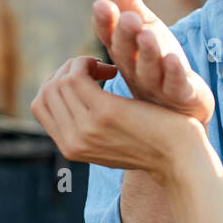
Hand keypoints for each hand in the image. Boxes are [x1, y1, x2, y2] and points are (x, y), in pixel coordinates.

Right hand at [30, 55, 208, 179]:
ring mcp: (85, 128)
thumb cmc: (154, 144)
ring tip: (106, 68)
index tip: (86, 78)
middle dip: (67, 70)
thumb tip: (74, 105)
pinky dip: (89, 63)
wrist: (182, 159)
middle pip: (46, 91)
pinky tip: (113, 68)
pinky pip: (78, 76)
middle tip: (96, 68)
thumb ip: (88, 130)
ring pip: (60, 81)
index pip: (40, 106)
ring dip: (79, 64)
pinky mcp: (105, 112)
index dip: (57, 83)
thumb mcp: (112, 141)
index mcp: (71, 149)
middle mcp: (72, 142)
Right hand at [95, 0, 214, 123]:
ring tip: (149, 34)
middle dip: (126, 34)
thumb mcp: (144, 25)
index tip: (102, 4)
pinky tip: (174, 59)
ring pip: (150, 68)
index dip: (105, 22)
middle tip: (129, 17)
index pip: (109, 35)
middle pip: (126, 51)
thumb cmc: (155, 60)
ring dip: (149, 52)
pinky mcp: (181, 95)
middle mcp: (134, 68)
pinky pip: (176, 85)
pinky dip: (174, 73)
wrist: (180, 106)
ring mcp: (156, 85)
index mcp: (123, 50)